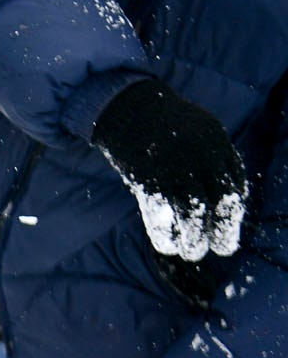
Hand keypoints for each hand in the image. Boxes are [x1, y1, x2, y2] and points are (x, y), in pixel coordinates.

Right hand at [91, 80, 246, 260]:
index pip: (235, 186)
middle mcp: (200, 157)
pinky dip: (164, 234)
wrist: (123, 105)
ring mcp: (173, 168)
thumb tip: (227, 198)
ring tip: (192, 252)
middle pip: (221, 203)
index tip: (227, 225)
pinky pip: (160, 214)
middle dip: (223, 230)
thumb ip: (214, 159)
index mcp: (217, 143)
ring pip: (193, 214)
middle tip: (222, 248)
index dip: (232, 212)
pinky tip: (167, 245)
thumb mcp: (200, 130)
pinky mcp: (147, 178)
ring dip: (194, 239)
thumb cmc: (162, 121)